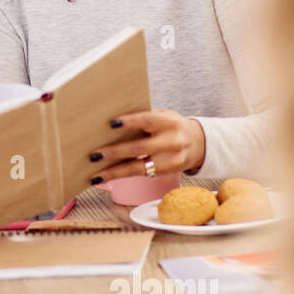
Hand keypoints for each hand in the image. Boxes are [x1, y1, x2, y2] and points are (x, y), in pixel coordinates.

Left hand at [88, 110, 205, 180]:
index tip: (111, 124)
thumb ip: (143, 119)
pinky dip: (121, 176)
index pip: (147, 120)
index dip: (130, 122)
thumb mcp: (163, 116)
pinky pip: (140, 174)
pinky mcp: (166, 172)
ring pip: (139, 167)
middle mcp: (172, 141)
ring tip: (95, 174)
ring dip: (114, 171)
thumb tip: (110, 124)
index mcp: (169, 122)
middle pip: (140, 148)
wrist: (199, 143)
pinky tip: (105, 177)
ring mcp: (171, 159)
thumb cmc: (172, 126)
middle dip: (115, 152)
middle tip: (94, 155)